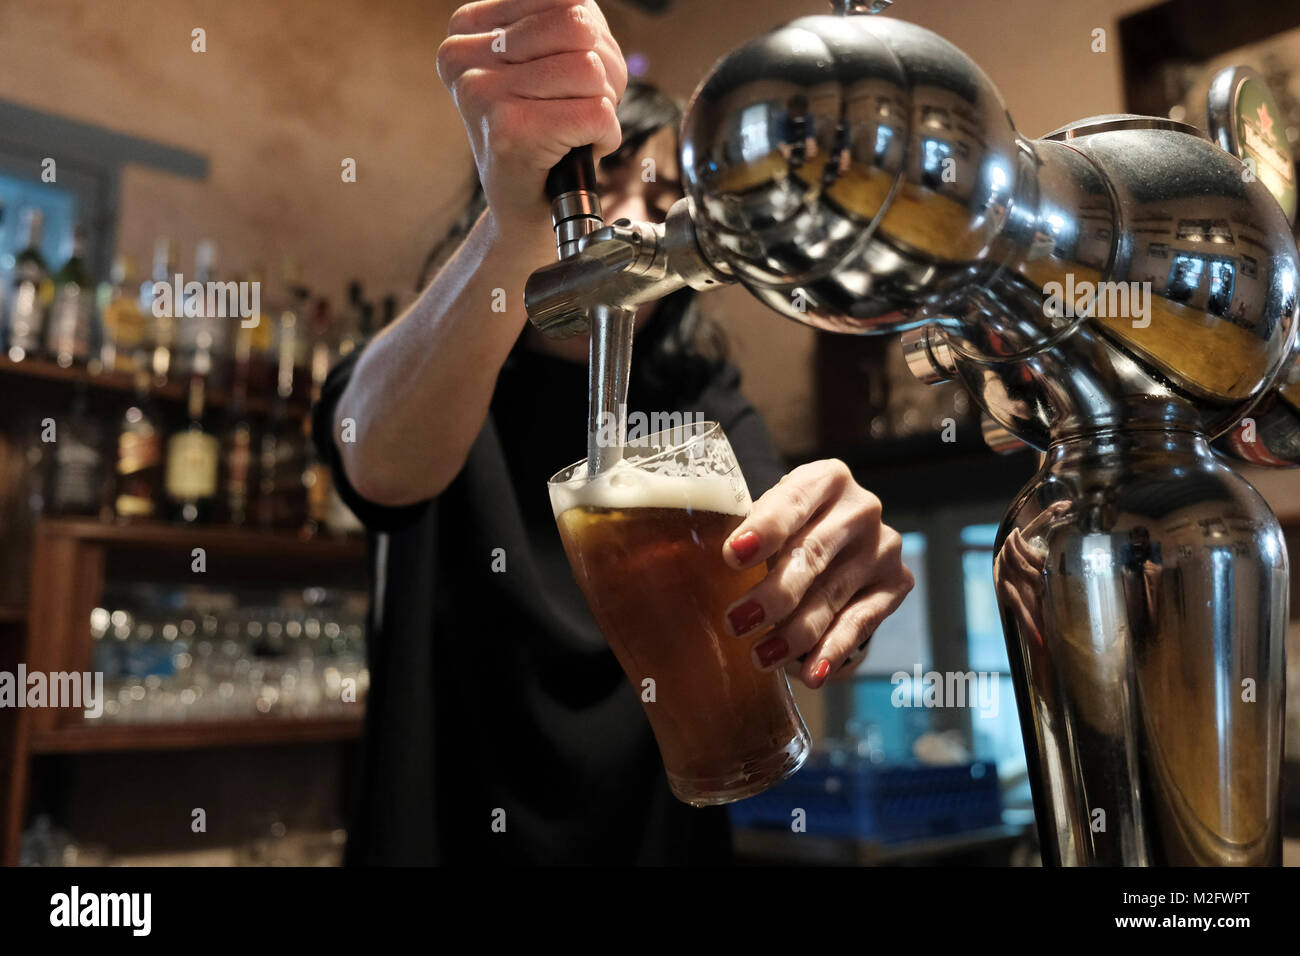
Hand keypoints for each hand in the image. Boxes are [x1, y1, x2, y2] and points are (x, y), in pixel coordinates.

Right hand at [437, 1, 627, 228]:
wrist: (525, 209)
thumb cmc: (542, 133)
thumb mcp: (548, 59)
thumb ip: (565, 21)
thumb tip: (585, 13)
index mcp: (468, 27)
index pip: (566, 0)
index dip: (590, 39)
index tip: (567, 77)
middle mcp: (464, 55)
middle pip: (580, 27)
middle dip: (603, 71)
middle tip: (579, 106)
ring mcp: (482, 93)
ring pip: (591, 70)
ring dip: (602, 106)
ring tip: (575, 128)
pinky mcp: (509, 132)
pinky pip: (598, 113)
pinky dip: (604, 136)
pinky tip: (576, 149)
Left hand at [721, 460, 913, 689]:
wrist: (839, 539)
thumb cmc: (787, 527)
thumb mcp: (767, 515)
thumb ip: (741, 531)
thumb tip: (683, 567)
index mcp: (825, 478)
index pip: (793, 501)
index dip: (764, 529)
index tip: (733, 556)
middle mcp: (861, 508)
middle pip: (812, 554)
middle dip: (773, 593)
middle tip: (736, 623)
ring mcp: (883, 547)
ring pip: (832, 595)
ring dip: (795, 632)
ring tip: (760, 657)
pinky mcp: (896, 583)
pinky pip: (861, 623)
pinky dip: (833, 651)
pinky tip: (811, 674)